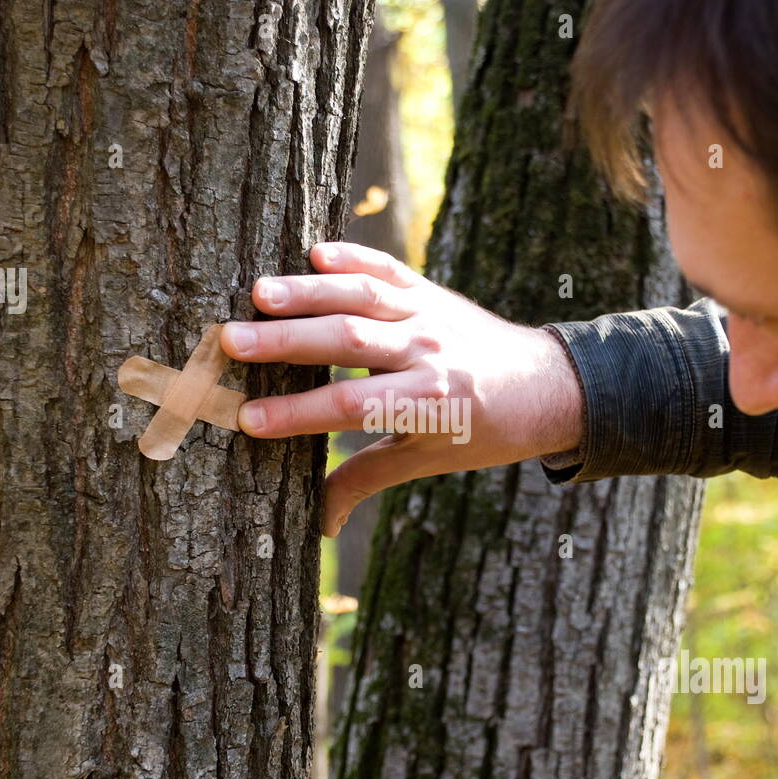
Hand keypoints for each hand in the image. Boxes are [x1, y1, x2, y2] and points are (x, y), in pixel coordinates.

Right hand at [221, 242, 583, 536]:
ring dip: (309, 292)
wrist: (547, 385)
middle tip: (230, 341)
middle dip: (287, 342)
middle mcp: (427, 351)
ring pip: (363, 297)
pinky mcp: (429, 289)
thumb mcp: (426, 460)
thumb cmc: (481, 432)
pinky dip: (353, 255)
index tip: (246, 419)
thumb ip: (365, 482)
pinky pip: (388, 268)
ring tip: (257, 293)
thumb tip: (318, 527)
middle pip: (348, 343)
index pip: (349, 407)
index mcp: (427, 402)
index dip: (297, 414)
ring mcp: (428, 314)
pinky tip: (313, 251)